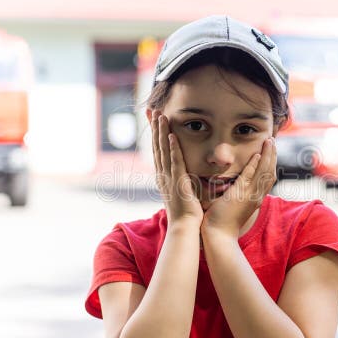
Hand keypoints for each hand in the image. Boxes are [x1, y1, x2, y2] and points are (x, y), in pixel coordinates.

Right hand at [151, 112, 202, 226]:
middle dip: (154, 127)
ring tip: (161, 115)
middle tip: (152, 110)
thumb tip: (182, 173)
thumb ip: (180, 180)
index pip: (157, 150)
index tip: (153, 119)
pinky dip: (173, 148)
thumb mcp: (180, 192)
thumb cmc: (185, 213)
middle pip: (157, 146)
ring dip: (162, 132)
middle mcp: (162, 175)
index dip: (155, 134)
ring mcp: (169, 178)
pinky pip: (175, 162)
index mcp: (163, 176)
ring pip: (164, 150)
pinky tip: (172, 135)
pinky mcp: (178, 182)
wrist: (184, 227)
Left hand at [201, 137, 276, 237]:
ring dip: (267, 156)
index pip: (268, 177)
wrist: (218, 235)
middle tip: (273, 141)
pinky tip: (257, 155)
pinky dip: (255, 166)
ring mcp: (250, 196)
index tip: (271, 150)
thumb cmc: (222, 221)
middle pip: (270, 172)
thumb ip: (237, 193)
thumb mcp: (234, 204)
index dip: (270, 162)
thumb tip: (235, 184)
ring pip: (264, 172)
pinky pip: (250, 178)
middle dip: (272, 155)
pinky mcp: (240, 196)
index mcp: (256, 198)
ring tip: (269, 142)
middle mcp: (256, 196)